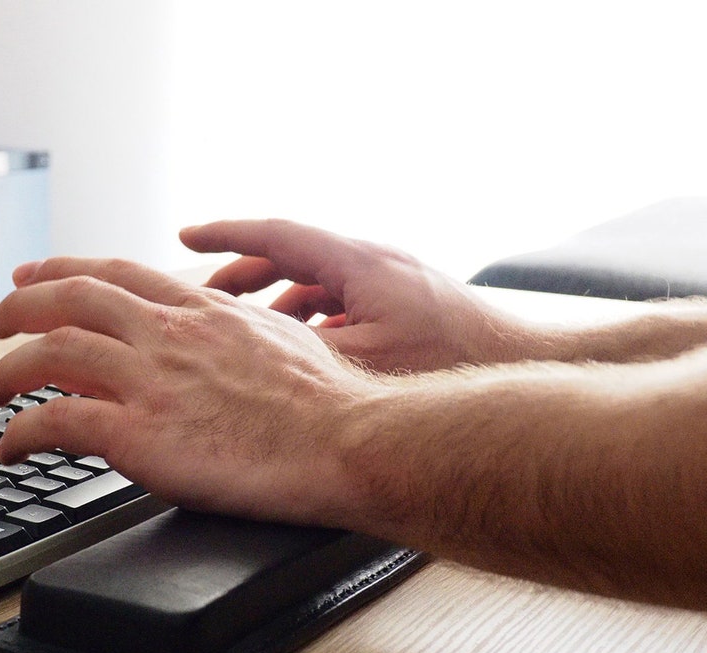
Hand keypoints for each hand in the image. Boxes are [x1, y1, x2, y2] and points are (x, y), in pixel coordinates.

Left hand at [0, 257, 380, 525]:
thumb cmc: (332, 403)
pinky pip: (56, 420)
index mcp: (202, 310)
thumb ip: (235, 331)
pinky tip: (11, 446)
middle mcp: (169, 333)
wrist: (350, 441)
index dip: (65, 270)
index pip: (116, 273)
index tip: (35, 276)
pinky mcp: (140, 433)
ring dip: (5, 368)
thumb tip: (216, 338)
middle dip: (17, 305)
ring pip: (50, 352)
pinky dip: (20, 431)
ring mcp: (151, 380)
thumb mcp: (282, 340)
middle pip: (69, 298)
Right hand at [182, 219, 529, 372]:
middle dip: (243, 275)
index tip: (184, 236)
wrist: (522, 362)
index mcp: (357, 264)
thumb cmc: (451, 363)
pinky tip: (299, 351)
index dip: (224, 235)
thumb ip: (303, 351)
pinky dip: (309, 318)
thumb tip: (254, 349)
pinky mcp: (403, 304)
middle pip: (290, 255)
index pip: (275, 234)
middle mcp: (373, 262)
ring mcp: (389, 282)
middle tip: (204, 300)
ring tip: (245, 330)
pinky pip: (339, 300)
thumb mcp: (362, 362)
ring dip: (276, 301)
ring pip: (314, 281)